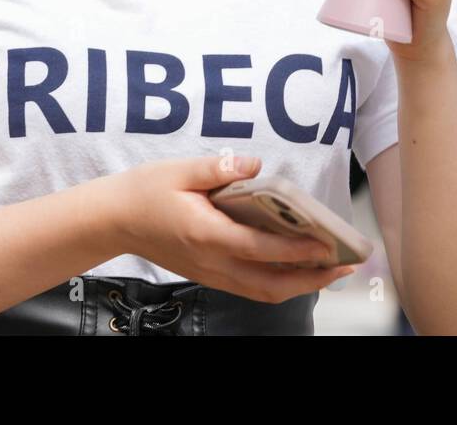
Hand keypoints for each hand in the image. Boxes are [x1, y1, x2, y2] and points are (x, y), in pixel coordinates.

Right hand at [111, 154, 355, 303]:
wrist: (113, 220)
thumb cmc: (145, 191)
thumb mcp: (178, 170)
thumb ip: (217, 169)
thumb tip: (254, 165)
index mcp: (206, 234)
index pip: (260, 247)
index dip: (297, 249)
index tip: (327, 244)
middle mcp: (211, 261)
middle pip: (270, 283)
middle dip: (311, 278)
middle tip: (343, 265)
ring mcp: (210, 273)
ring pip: (263, 291)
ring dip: (299, 284)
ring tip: (329, 270)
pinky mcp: (209, 275)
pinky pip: (251, 288)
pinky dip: (279, 283)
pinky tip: (297, 268)